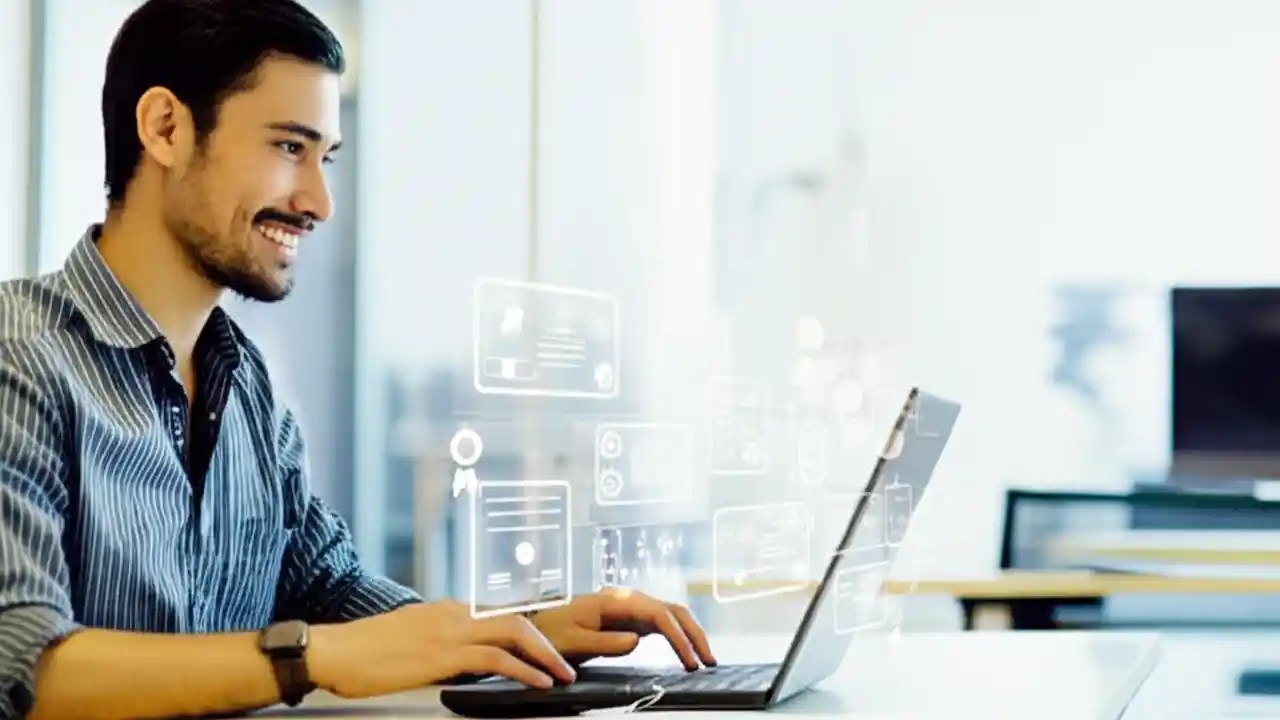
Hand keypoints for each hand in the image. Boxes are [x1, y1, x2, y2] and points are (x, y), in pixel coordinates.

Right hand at [308, 600, 575, 697]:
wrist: (330, 650)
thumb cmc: (360, 651)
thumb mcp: (407, 640)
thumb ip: (437, 644)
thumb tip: (458, 661)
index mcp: (444, 610)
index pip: (497, 616)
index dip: (527, 632)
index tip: (544, 649)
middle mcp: (452, 613)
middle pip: (515, 619)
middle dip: (545, 642)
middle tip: (565, 662)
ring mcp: (449, 630)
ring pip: (514, 633)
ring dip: (544, 655)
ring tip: (561, 674)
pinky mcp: (442, 653)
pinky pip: (496, 658)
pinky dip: (524, 669)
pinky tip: (537, 682)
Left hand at [530, 589, 716, 669]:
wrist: (536, 625)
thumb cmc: (549, 632)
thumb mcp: (571, 641)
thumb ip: (604, 641)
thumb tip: (637, 640)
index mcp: (615, 600)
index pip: (658, 614)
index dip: (678, 637)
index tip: (689, 661)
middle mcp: (627, 599)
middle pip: (672, 610)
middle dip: (694, 633)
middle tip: (709, 661)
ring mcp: (630, 608)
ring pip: (670, 615)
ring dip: (689, 634)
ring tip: (704, 660)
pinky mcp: (629, 619)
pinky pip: (660, 624)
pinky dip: (676, 637)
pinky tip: (685, 653)